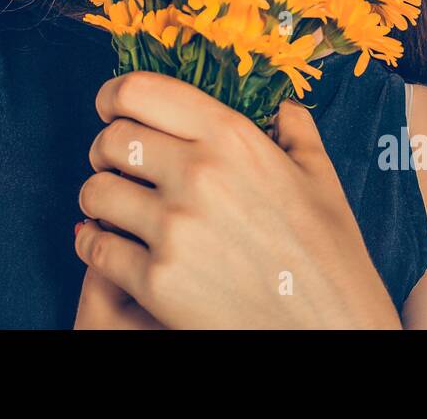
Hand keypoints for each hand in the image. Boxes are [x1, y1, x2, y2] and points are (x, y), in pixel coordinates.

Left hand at [73, 70, 402, 328]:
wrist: (332, 334)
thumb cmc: (330, 260)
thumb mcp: (322, 182)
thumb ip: (297, 133)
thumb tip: (283, 107)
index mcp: (233, 139)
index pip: (141, 91)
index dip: (113, 95)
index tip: (110, 107)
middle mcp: (199, 173)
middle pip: (111, 140)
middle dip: (104, 151)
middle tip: (113, 165)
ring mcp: (175, 228)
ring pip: (95, 192)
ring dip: (98, 198)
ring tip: (112, 208)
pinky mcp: (157, 280)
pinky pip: (95, 246)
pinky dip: (94, 244)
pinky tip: (109, 246)